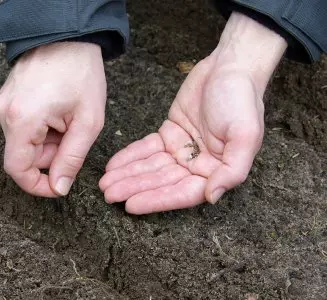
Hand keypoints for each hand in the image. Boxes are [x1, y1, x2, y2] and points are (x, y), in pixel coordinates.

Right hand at [0, 42, 105, 196]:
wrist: (67, 35)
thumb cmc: (80, 72)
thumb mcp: (87, 121)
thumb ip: (71, 159)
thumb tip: (59, 187)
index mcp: (22, 120)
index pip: (17, 170)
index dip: (37, 185)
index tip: (57, 186)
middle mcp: (5, 113)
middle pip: (23, 155)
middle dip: (51, 156)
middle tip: (74, 137)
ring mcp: (3, 104)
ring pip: (24, 142)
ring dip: (48, 141)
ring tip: (68, 119)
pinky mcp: (7, 98)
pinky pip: (23, 126)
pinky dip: (42, 128)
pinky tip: (58, 111)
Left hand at [99, 12, 286, 213]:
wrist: (230, 66)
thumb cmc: (242, 99)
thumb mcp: (246, 135)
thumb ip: (232, 170)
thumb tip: (212, 196)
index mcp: (217, 170)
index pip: (182, 193)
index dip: (157, 200)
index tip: (131, 204)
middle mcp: (198, 165)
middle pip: (161, 182)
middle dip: (134, 187)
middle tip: (109, 194)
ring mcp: (182, 149)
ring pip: (150, 167)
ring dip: (127, 174)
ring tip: (105, 183)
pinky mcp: (169, 133)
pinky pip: (146, 148)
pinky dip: (130, 156)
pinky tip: (113, 165)